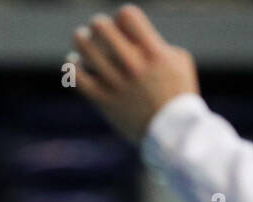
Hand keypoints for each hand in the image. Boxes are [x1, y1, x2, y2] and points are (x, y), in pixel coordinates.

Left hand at [72, 5, 198, 142]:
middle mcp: (134, 66)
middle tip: (101, 32)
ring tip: (84, 41)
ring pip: (84, 47)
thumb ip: (157, 43)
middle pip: (101, 26)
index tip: (126, 28)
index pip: (127, 15)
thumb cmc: (179, 96)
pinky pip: (77, 77)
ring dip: (81, 39)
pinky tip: (77, 63)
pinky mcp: (104, 101)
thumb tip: (136, 35)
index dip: (123, 17)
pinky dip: (72, 65)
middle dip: (99, 25)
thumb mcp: (180, 62)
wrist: (173, 135)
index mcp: (154, 54)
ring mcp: (117, 85)